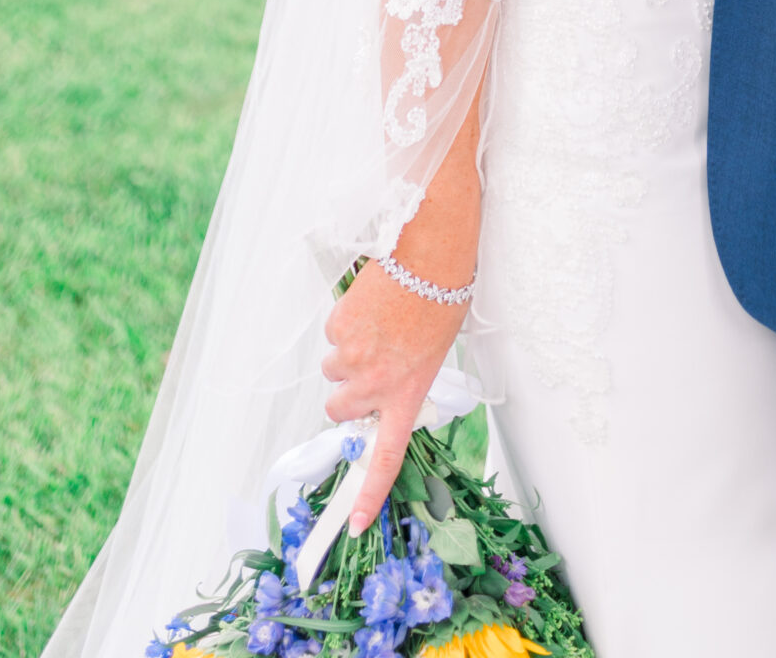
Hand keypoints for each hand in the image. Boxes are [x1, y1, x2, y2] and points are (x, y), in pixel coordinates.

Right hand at [322, 262, 467, 533]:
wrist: (431, 253)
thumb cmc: (442, 300)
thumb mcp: (432, 354)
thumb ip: (405, 382)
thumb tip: (380, 392)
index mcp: (407, 393)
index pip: (386, 456)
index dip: (369, 493)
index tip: (355, 523)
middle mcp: (376, 382)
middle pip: (338, 408)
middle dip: (347, 393)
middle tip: (370, 368)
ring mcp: (353, 355)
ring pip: (333, 370)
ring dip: (348, 355)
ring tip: (379, 326)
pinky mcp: (339, 326)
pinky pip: (333, 335)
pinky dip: (346, 326)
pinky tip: (372, 306)